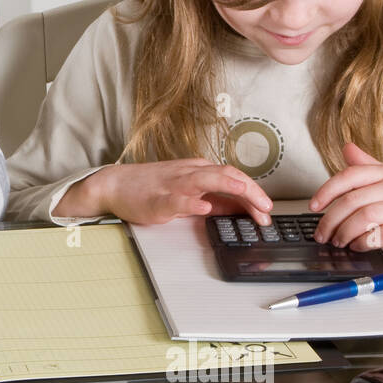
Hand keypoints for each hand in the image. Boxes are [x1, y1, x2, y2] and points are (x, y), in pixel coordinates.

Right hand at [54, 159, 273, 225]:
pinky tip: (202, 208)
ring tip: (246, 195)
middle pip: (226, 175)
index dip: (254, 193)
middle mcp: (190, 173)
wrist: (115, 185)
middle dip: (250, 191)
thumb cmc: (149, 188)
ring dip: (228, 186)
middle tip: (266, 209)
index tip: (267, 210)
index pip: (234, 178)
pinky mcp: (158, 199)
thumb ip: (215, 201)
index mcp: (199, 171)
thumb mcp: (189, 193)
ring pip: (205, 180)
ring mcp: (174, 184)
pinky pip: (177, 199)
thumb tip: (241, 209)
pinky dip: (191, 203)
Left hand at [310, 143, 382, 248]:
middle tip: (321, 233)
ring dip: (344, 233)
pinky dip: (365, 242)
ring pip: (364, 218)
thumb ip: (371, 166)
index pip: (349, 176)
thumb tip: (346, 149)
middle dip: (330, 220)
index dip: (326, 191)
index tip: (313, 206)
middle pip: (352, 201)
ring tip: (338, 242)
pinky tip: (359, 246)